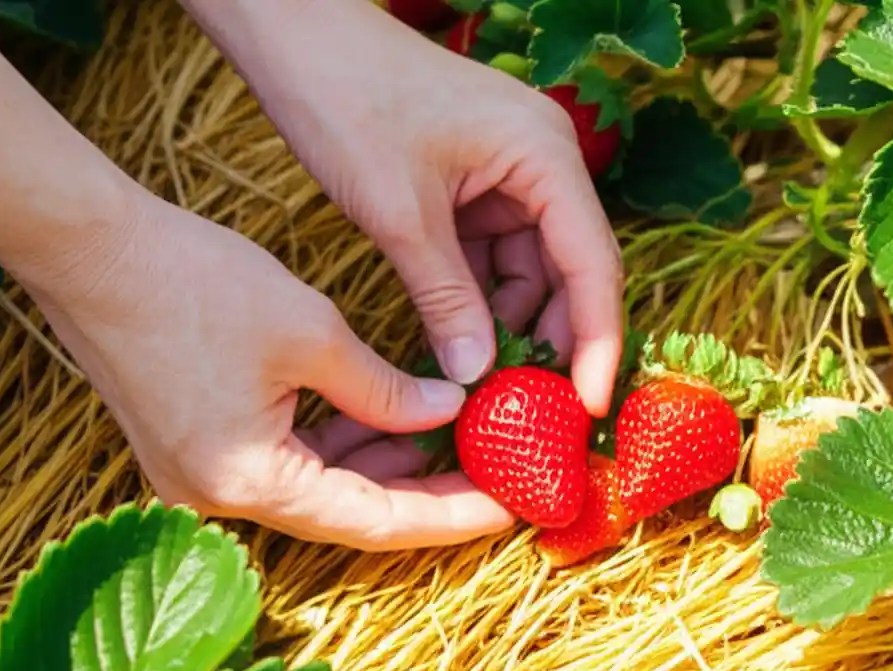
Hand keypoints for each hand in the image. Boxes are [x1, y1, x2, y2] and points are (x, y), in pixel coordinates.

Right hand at [27, 195, 514, 549]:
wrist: (89, 250)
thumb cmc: (193, 282)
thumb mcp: (311, 333)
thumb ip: (385, 388)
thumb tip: (449, 411)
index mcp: (247, 482)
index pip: (372, 521)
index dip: (447, 516)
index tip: (506, 509)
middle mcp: (216, 500)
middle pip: (345, 516)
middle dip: (421, 495)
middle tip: (490, 475)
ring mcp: (197, 480)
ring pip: (315, 492)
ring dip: (381, 470)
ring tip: (453, 446)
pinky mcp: (191, 451)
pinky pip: (282, 466)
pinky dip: (336, 449)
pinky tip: (387, 426)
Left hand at [184, 0, 625, 413]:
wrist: (295, 39)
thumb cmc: (347, 100)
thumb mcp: (401, 214)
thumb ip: (447, 300)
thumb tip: (477, 379)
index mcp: (546, 155)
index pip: (593, 264)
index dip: (597, 341)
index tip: (589, 407)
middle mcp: (545, 161)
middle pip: (572, 269)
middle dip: (553, 338)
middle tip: (533, 409)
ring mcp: (512, 171)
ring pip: (533, 268)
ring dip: (511, 323)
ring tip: (487, 386)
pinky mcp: (478, 183)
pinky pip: (495, 253)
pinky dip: (480, 298)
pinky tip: (462, 342)